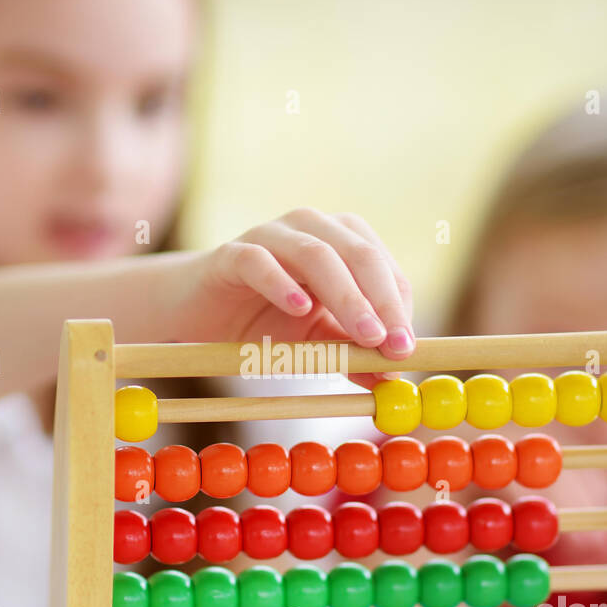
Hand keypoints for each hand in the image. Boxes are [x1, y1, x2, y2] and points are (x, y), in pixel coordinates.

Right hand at [164, 208, 415, 386]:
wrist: (200, 311)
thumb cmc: (265, 319)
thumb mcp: (315, 341)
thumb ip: (350, 353)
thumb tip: (392, 379)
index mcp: (341, 241)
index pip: (383, 269)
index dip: (400, 307)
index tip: (406, 350)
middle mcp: (311, 227)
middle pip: (359, 254)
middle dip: (382, 301)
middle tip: (393, 344)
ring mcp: (271, 235)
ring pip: (317, 255)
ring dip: (347, 296)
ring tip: (365, 334)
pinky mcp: (231, 253)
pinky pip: (259, 261)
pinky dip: (282, 283)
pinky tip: (300, 307)